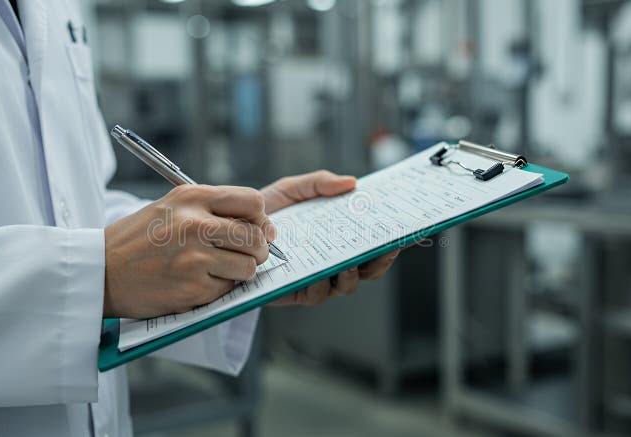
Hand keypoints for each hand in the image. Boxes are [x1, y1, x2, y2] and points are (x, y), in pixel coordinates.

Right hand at [103, 185, 276, 318]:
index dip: (261, 219)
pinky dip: (218, 289)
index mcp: (192, 197)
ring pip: (248, 266)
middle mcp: (195, 224)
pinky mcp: (193, 287)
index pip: (253, 201)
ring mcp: (195, 257)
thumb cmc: (137, 239)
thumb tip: (261, 225)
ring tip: (218, 270)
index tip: (258, 230)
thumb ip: (212, 210)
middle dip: (257, 250)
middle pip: (256, 237)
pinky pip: (227, 289)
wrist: (99, 271)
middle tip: (245, 255)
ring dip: (240, 272)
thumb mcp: (171, 207)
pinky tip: (197, 282)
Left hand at [261, 170, 400, 306]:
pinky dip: (323, 284)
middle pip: (368, 269)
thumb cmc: (263, 212)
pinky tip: (323, 272)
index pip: (370, 243)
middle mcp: (330, 262)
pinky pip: (316, 294)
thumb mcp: (292, 190)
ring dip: (354, 274)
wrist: (225, 228)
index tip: (405, 230)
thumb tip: (351, 182)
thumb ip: (319, 183)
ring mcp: (314, 279)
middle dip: (381, 259)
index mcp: (335, 239)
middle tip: (388, 246)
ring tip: (354, 261)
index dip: (391, 240)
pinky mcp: (293, 292)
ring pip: (346, 285)